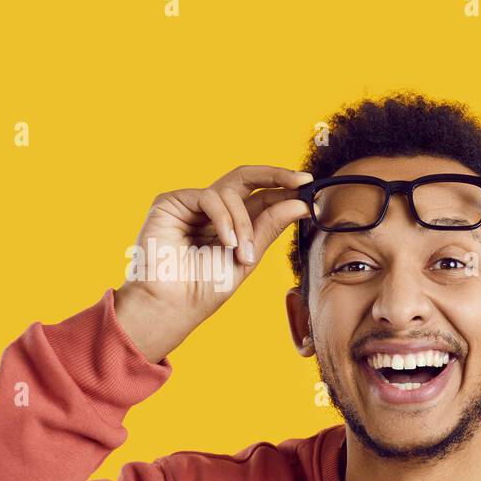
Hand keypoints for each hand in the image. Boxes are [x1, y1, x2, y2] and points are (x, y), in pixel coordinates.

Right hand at [115, 165, 312, 362]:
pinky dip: (224, 220)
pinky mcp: (171, 202)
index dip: (284, 188)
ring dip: (244, 223)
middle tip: (300, 181)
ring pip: (231, 192)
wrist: (173, 304)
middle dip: (276, 175)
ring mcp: (191, 204)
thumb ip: (270, 227)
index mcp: (232, 223)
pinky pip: (209, 197)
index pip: (261, 196)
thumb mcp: (249, 257)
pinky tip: (227, 243)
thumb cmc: (206, 288)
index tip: (309, 186)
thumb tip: (302, 203)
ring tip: (244, 255)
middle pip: (246, 176)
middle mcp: (212, 209)